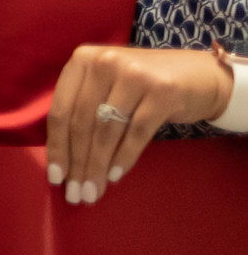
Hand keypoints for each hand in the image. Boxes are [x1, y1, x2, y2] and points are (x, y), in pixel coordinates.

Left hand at [46, 43, 225, 204]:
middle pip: (82, 124)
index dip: (57, 148)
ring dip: (98, 167)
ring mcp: (135, 74)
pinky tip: (115, 176)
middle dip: (78, 164)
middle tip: (76, 194)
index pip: (61, 111)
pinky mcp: (163, 91)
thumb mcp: (106, 87)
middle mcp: (105, 62)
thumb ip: (83, 111)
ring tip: (93, 192)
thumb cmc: (142, 87)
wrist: (199, 75)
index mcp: (83, 59)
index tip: (54, 179)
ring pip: (107, 131)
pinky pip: (136, 132)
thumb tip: (62, 163)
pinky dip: (124, 157)